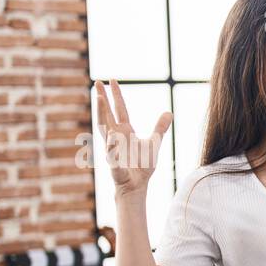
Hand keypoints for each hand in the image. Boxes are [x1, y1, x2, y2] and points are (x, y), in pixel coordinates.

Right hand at [94, 79, 171, 198]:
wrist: (136, 185)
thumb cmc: (142, 165)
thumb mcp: (154, 142)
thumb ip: (159, 128)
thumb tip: (169, 112)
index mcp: (125, 131)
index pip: (120, 109)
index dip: (116, 95)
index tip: (111, 80)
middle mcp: (116, 136)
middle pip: (107, 114)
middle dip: (102, 98)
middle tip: (96, 81)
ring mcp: (112, 148)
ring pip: (104, 128)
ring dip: (101, 114)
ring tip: (99, 98)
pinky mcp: (114, 163)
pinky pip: (112, 153)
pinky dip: (112, 146)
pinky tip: (112, 138)